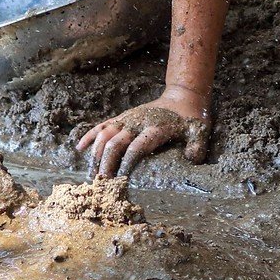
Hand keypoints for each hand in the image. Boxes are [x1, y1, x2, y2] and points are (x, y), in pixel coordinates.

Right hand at [74, 89, 211, 178]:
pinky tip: (79, 148)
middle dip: (106, 162)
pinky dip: (90, 136)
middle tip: (101, 182)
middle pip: (116, 142)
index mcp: (155, 128)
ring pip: (105, 133)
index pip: (137, 146)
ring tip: (91, 173)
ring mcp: (128, 119)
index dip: (127, 162)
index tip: (120, 179)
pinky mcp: (123, 117)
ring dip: (96, 153)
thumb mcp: (200, 131)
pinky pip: (102, 125)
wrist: (183, 97)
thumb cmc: (191, 119)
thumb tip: (192, 158)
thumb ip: (197, 145)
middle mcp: (137, 122)